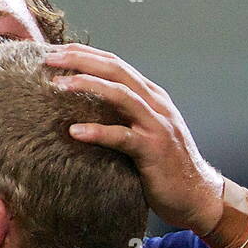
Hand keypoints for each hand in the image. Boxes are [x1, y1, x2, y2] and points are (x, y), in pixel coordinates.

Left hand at [44, 43, 223, 234]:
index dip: (86, 54)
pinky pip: (122, 137)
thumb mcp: (146, 133)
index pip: (116, 65)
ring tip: (59, 85)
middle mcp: (155, 104)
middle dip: (82, 60)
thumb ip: (126, 117)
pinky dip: (98, 132)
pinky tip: (75, 132)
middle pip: (116, 70)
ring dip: (88, 86)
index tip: (58, 51)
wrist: (197, 196)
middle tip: (50, 58)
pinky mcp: (153, 150)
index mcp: (152, 96)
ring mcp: (156, 125)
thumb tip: (89, 112)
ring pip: (120, 94)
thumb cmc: (166, 168)